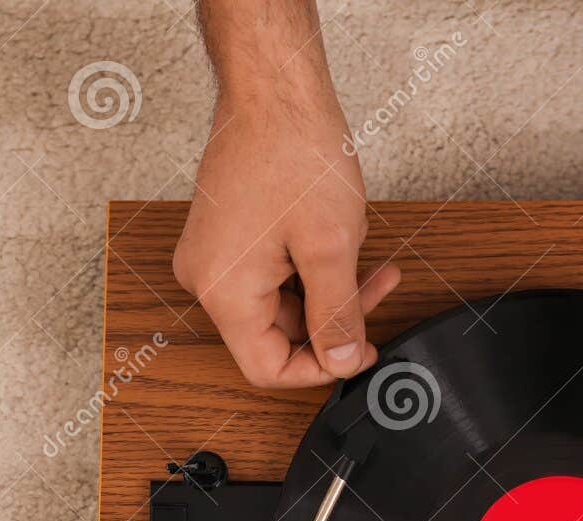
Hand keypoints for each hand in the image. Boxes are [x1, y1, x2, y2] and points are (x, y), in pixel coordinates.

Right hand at [174, 90, 399, 387]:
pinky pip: (267, 274)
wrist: (274, 89)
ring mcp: (213, 256)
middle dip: (331, 318)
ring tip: (363, 256)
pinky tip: (337, 241)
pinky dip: (306, 268)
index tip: (358, 352)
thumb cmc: (293, 149)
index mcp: (224, 290)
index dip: (320, 369)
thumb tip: (341, 361)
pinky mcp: (225, 236)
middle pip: (273, 335)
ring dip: (324, 290)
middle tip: (376, 291)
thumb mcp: (331, 247)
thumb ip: (337, 315)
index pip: (267, 368)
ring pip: (276, 303)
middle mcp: (207, 278)